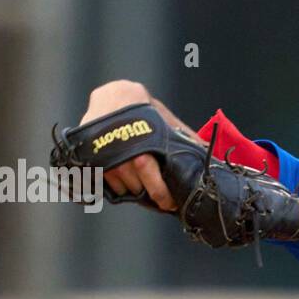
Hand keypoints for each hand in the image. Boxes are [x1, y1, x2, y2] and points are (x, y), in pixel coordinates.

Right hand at [80, 80, 176, 210]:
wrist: (113, 95)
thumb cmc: (144, 110)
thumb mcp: (166, 121)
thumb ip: (184, 136)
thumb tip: (206, 149)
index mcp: (144, 149)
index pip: (153, 183)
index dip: (162, 196)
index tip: (170, 204)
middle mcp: (122, 156)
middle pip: (137, 188)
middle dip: (148, 194)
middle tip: (157, 195)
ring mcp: (105, 159)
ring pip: (120, 187)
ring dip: (131, 189)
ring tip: (139, 182)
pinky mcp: (91, 159)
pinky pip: (104, 182)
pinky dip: (114, 183)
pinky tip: (122, 177)